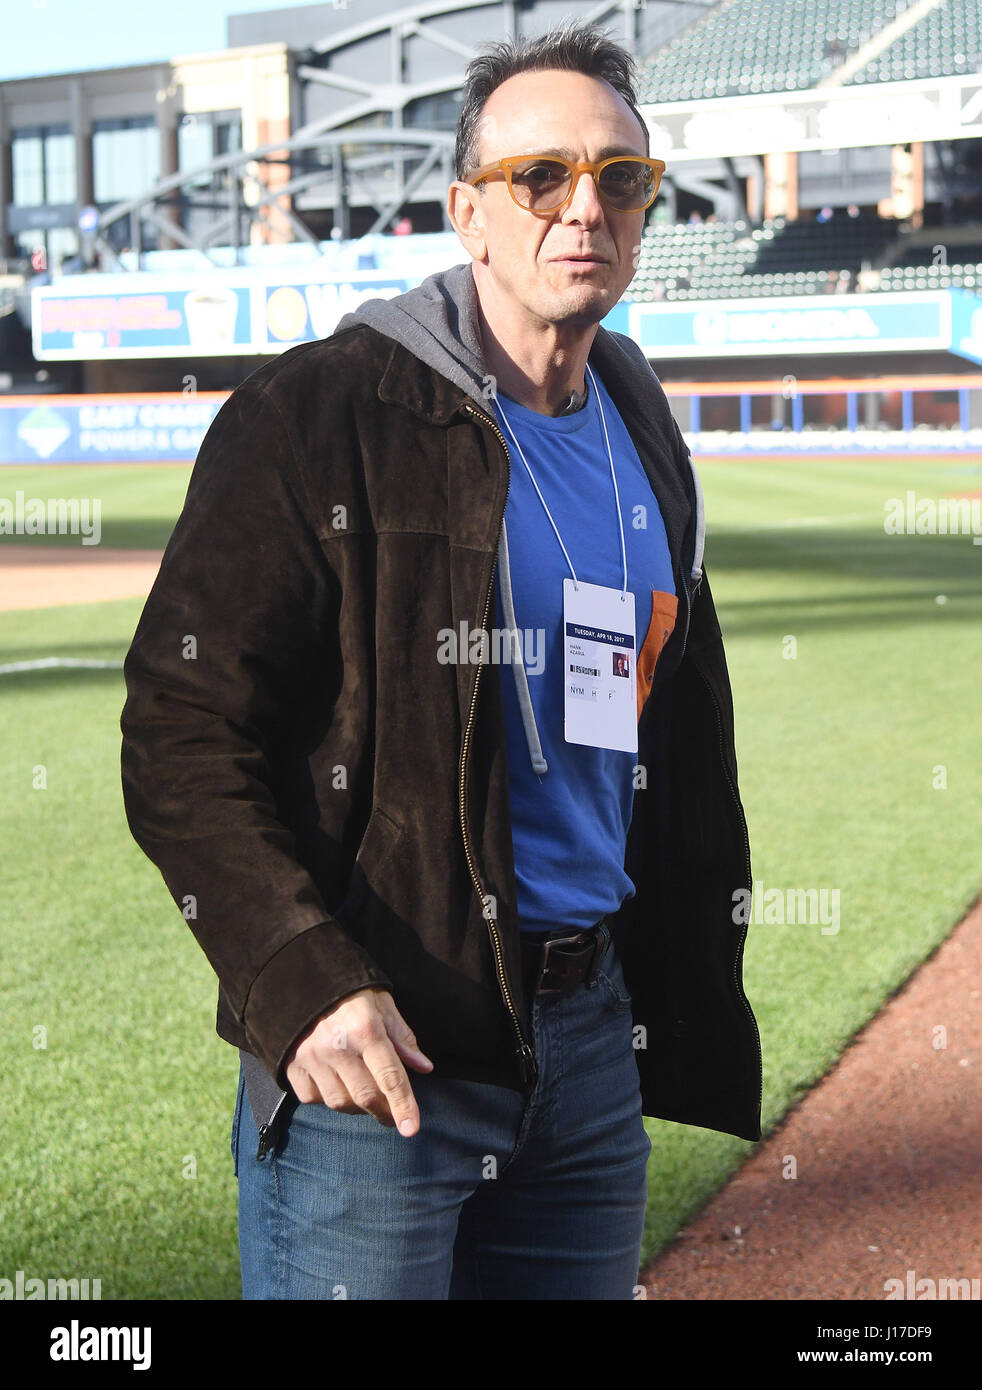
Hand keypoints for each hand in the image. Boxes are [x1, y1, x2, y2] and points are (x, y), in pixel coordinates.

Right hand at [285, 988, 433, 1135]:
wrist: (299, 978)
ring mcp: (311, 1057)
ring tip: (365, 1095)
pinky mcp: (291, 1065)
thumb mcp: (382, 1004)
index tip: (412, 1130)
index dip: (403, 1106)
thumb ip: (402, 1037)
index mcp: (365, 1028)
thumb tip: (424, 1068)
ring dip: (357, 1107)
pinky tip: (337, 1084)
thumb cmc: (350, 993)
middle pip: (366, 1096)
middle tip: (392, 1115)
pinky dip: (328, 1099)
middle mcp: (337, 1045)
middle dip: (384, 1112)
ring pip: (340, 1102)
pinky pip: (313, 1098)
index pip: (390, 1077)